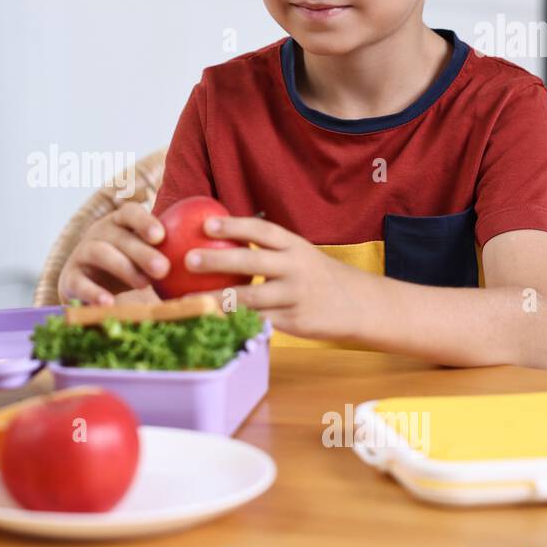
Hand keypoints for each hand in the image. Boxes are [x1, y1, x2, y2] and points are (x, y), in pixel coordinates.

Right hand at [58, 202, 168, 305]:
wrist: (88, 287)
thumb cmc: (129, 267)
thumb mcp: (146, 255)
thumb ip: (171, 250)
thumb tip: (218, 253)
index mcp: (118, 223)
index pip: (130, 212)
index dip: (144, 221)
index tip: (162, 236)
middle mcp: (98, 233)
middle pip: (119, 236)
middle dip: (141, 250)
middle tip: (164, 268)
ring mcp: (81, 254)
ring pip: (99, 253)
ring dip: (123, 267)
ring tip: (144, 284)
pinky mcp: (69, 278)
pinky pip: (79, 283)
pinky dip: (93, 293)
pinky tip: (109, 304)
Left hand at [187, 215, 361, 340]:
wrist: (360, 305)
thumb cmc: (316, 276)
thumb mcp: (299, 253)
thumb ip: (268, 248)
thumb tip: (220, 236)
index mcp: (295, 246)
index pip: (261, 231)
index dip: (233, 226)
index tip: (206, 224)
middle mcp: (295, 269)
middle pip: (251, 263)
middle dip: (217, 260)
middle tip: (188, 259)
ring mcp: (294, 297)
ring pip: (250, 298)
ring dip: (217, 299)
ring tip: (187, 299)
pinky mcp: (293, 322)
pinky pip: (257, 321)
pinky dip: (232, 320)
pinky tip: (208, 320)